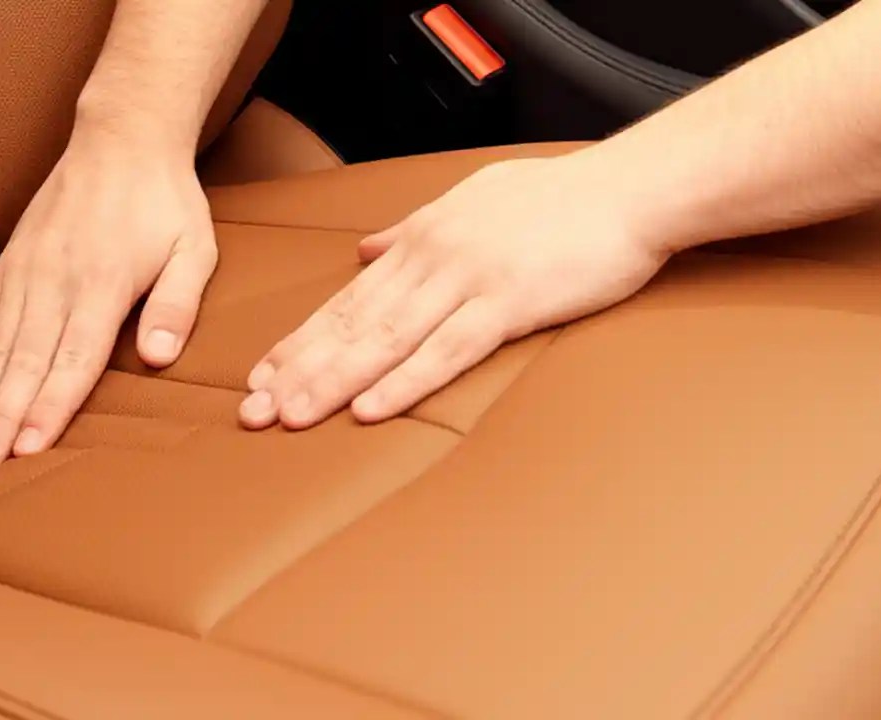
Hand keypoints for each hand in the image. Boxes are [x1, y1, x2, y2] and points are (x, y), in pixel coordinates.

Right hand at [0, 133, 216, 473]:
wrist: (121, 140)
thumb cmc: (165, 202)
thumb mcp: (194, 248)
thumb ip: (178, 304)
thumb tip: (160, 358)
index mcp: (105, 283)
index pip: (75, 357)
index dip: (52, 406)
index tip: (31, 446)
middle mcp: (56, 280)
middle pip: (24, 363)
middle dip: (1, 419)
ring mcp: (27, 273)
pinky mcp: (11, 267)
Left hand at [238, 153, 671, 429]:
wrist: (626, 189)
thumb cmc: (556, 198)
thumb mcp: (471, 200)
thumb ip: (412, 228)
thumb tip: (367, 248)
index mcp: (422, 239)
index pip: (348, 299)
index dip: (301, 340)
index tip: (262, 375)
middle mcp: (432, 259)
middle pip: (352, 324)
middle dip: (299, 370)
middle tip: (254, 411)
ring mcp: (468, 281)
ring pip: (386, 339)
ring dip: (334, 381)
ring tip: (292, 417)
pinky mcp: (509, 303)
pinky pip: (447, 350)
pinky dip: (405, 381)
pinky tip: (370, 407)